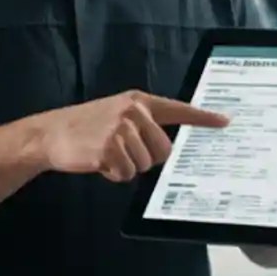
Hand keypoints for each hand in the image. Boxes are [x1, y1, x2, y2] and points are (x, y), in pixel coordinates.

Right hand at [33, 90, 229, 182]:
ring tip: (107, 153)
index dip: (203, 118)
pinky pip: (127, 173)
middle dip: (147, 158)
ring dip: (127, 167)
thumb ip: (143, 125)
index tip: (225, 121)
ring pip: (145, 165)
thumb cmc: (88, 128)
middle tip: (124, 152)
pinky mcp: (108, 147)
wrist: (51, 133)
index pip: (178, 109)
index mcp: (138, 101)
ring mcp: (121, 128)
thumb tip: (167, 149)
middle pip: (164, 150)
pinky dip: (114, 174)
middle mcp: (133, 111)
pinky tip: (99, 161)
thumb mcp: (117, 115)